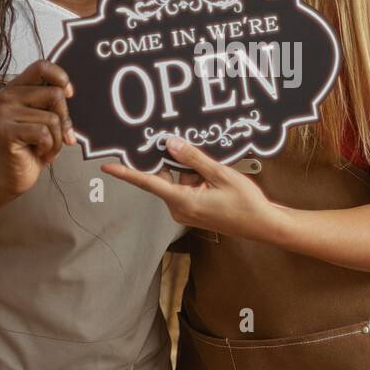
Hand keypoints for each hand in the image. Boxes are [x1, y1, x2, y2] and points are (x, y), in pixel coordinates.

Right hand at [0, 60, 76, 199]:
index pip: (42, 66)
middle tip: (58, 136)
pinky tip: (38, 152)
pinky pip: (44, 134)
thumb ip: (53, 102)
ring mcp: (4, 114)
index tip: (70, 93)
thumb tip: (70, 90)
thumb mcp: (46, 118)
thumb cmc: (33, 146)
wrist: (12, 176)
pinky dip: (49, 147)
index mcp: (17, 88)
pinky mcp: (6, 131)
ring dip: (56, 139)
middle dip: (65, 120)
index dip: (61, 78)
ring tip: (44, 147)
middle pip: (55, 95)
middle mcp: (7, 96)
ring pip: (53, 119)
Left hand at [101, 137, 285, 243]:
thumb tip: (170, 144)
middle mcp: (179, 209)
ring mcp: (186, 212)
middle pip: (167, 177)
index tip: (107, 166)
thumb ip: (193, 158)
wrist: (263, 225)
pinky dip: (198, 180)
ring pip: (179, 182)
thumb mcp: (220, 174)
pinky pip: (187, 189)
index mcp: (183, 201)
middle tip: (200, 158)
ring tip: (217, 174)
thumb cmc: (245, 203)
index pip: (147, 183)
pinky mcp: (193, 212)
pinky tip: (216, 179)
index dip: (126, 173)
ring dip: (193, 173)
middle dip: (182, 165)